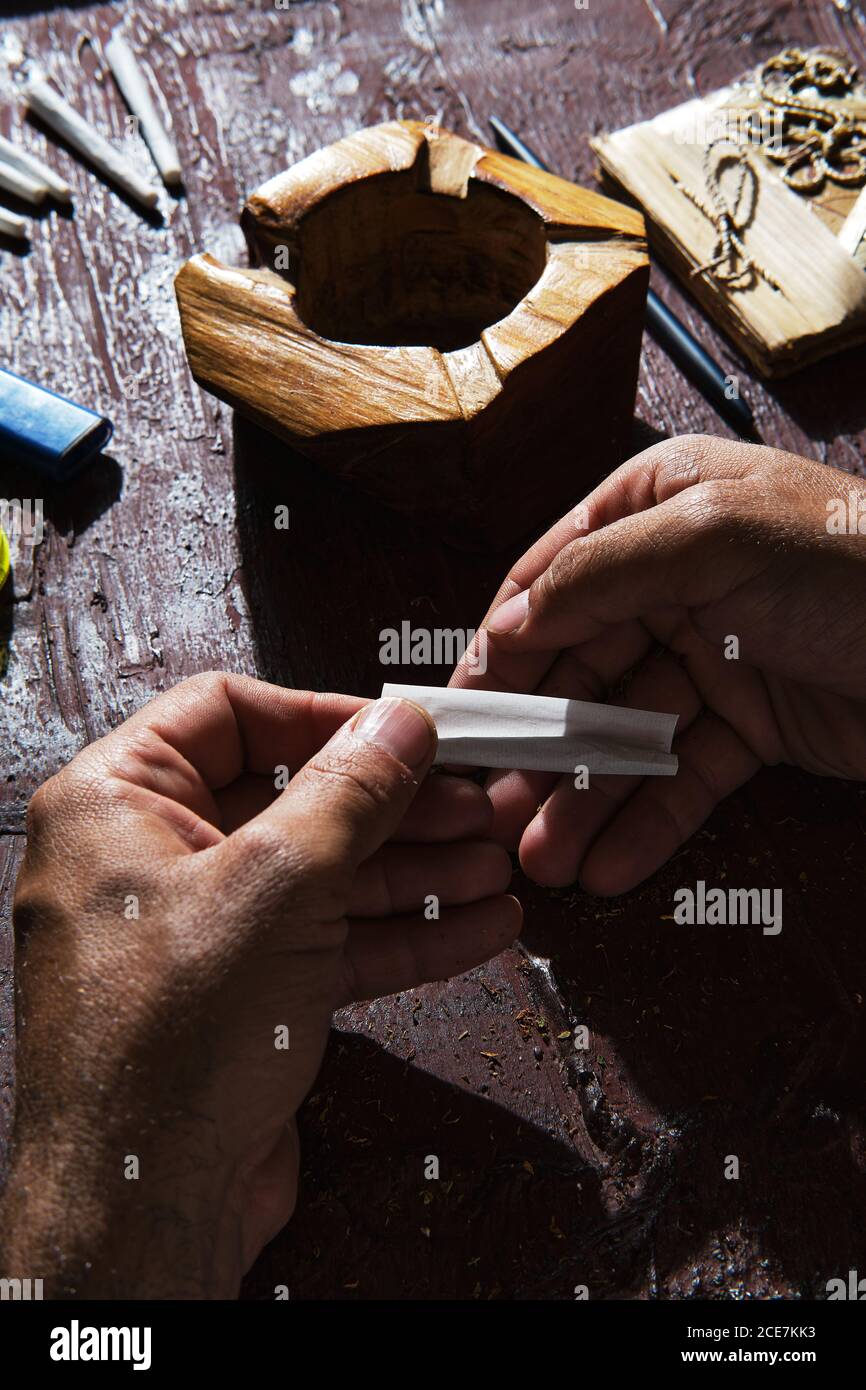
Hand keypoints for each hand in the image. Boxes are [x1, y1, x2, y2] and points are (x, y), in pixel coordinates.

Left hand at [0, 674, 519, 1297]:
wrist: (144, 1208)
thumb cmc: (162, 1049)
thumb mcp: (278, 885)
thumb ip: (350, 793)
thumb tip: (400, 725)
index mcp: (117, 803)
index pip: (229, 713)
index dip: (325, 716)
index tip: (404, 731)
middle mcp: (150, 860)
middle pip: (292, 799)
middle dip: (394, 808)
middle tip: (472, 806)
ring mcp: (201, 933)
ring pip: (323, 878)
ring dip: (414, 873)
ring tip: (491, 867)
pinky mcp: (243, 997)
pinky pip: (330, 944)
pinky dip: (401, 936)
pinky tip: (473, 927)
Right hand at [451, 435, 865, 892]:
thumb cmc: (844, 564)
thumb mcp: (707, 538)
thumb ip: (597, 575)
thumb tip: (508, 621)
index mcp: (655, 507)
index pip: (551, 578)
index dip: (500, 649)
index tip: (457, 716)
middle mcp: (676, 577)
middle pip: (580, 667)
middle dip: (537, 744)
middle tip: (490, 812)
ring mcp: (715, 653)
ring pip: (625, 733)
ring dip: (582, 799)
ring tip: (540, 861)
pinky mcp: (753, 723)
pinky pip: (684, 776)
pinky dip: (647, 822)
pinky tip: (608, 868)